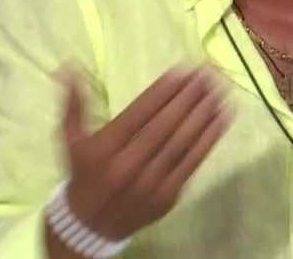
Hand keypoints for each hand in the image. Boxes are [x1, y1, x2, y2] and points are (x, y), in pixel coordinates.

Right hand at [57, 66, 231, 240]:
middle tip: (208, 74)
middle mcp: (127, 165)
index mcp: (104, 148)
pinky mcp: (168, 195)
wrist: (89, 226)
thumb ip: (74, 104)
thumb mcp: (71, 140)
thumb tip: (70, 66)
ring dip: (204, 114)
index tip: (184, 71)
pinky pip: (192, 162)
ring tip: (219, 91)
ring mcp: (150, 182)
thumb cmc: (84, 174)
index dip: (163, 92)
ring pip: (181, 143)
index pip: (139, 114)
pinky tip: (222, 118)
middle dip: (189, 98)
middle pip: (164, 126)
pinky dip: (209, 139)